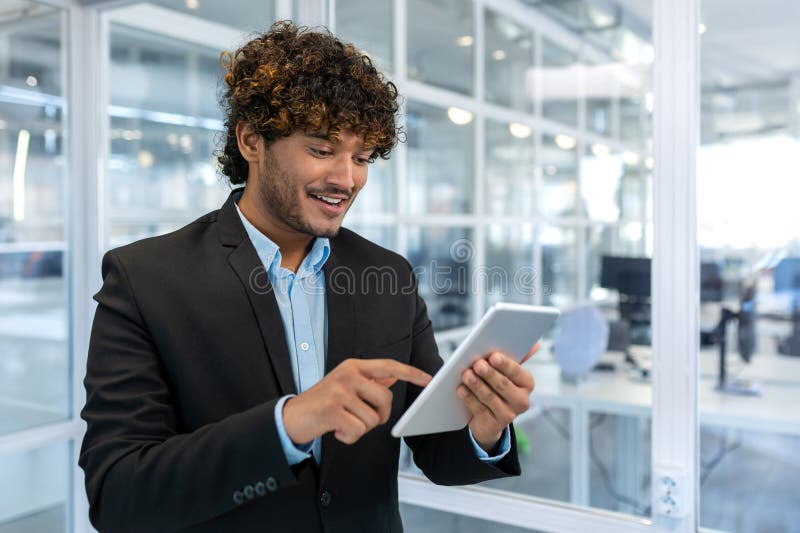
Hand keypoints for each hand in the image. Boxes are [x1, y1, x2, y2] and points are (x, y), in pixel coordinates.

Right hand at [283, 358, 431, 444]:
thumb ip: (369, 381)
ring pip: (372, 418)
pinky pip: (358, 430)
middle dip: (379, 416)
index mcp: (354, 366)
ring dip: (360, 429)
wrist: (291, 417)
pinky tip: (336, 430)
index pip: (389, 366)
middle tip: (361, 419)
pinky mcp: (332, 409)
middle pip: (385, 399)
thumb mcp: (345, 386)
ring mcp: (339, 391)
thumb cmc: (322, 403)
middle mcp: (347, 374)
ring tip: (343, 423)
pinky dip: (349, 437)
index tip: (428, 379)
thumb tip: (393, 377)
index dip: (411, 372)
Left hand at [457, 346, 537, 451]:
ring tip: (466, 374)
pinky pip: (480, 409)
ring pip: (490, 397)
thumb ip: (516, 356)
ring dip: (476, 384)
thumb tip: (536, 344)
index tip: (493, 356)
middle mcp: (522, 401)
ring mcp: (509, 415)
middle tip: (477, 364)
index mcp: (527, 383)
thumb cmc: (496, 386)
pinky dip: (469, 398)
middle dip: (489, 373)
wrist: (489, 418)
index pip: (517, 372)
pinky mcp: (494, 425)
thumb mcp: (505, 372)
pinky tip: (461, 389)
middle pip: (503, 385)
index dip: (505, 364)